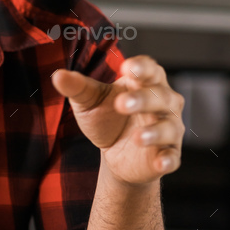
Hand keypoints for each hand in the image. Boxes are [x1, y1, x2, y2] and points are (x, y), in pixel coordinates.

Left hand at [51, 55, 184, 184]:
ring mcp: (169, 128)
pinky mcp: (168, 154)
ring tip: (138, 136)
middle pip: (160, 96)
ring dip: (155, 131)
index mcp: (145, 82)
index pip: (150, 69)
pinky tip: (160, 162)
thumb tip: (58, 76)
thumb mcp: (89, 101)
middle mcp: (164, 103)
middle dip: (142, 99)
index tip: (127, 67)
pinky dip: (168, 159)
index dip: (141, 67)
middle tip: (121, 103)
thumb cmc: (107, 117)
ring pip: (169, 126)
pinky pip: (172, 157)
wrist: (115, 154)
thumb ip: (77, 87)